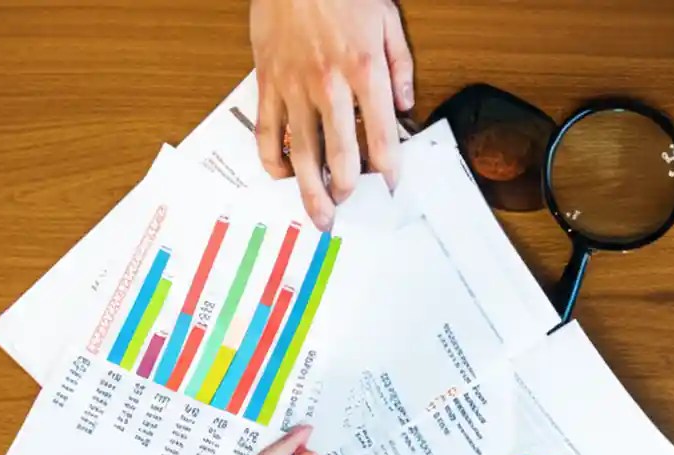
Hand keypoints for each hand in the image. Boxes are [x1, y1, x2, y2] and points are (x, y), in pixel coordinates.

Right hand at [250, 0, 413, 229]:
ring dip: (311, 190)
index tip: (392, 190)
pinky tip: (282, 176)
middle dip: (349, 191)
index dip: (389, 172)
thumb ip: (401, 66)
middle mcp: (330, 86)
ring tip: (319, 215)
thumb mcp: (387, 19)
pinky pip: (267, 132)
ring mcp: (295, 87)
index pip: (382, 138)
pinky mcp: (267, 83)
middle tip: (351, 210)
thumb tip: (406, 106)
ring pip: (303, 152)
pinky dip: (273, 159)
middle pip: (341, 155)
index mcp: (365, 72)